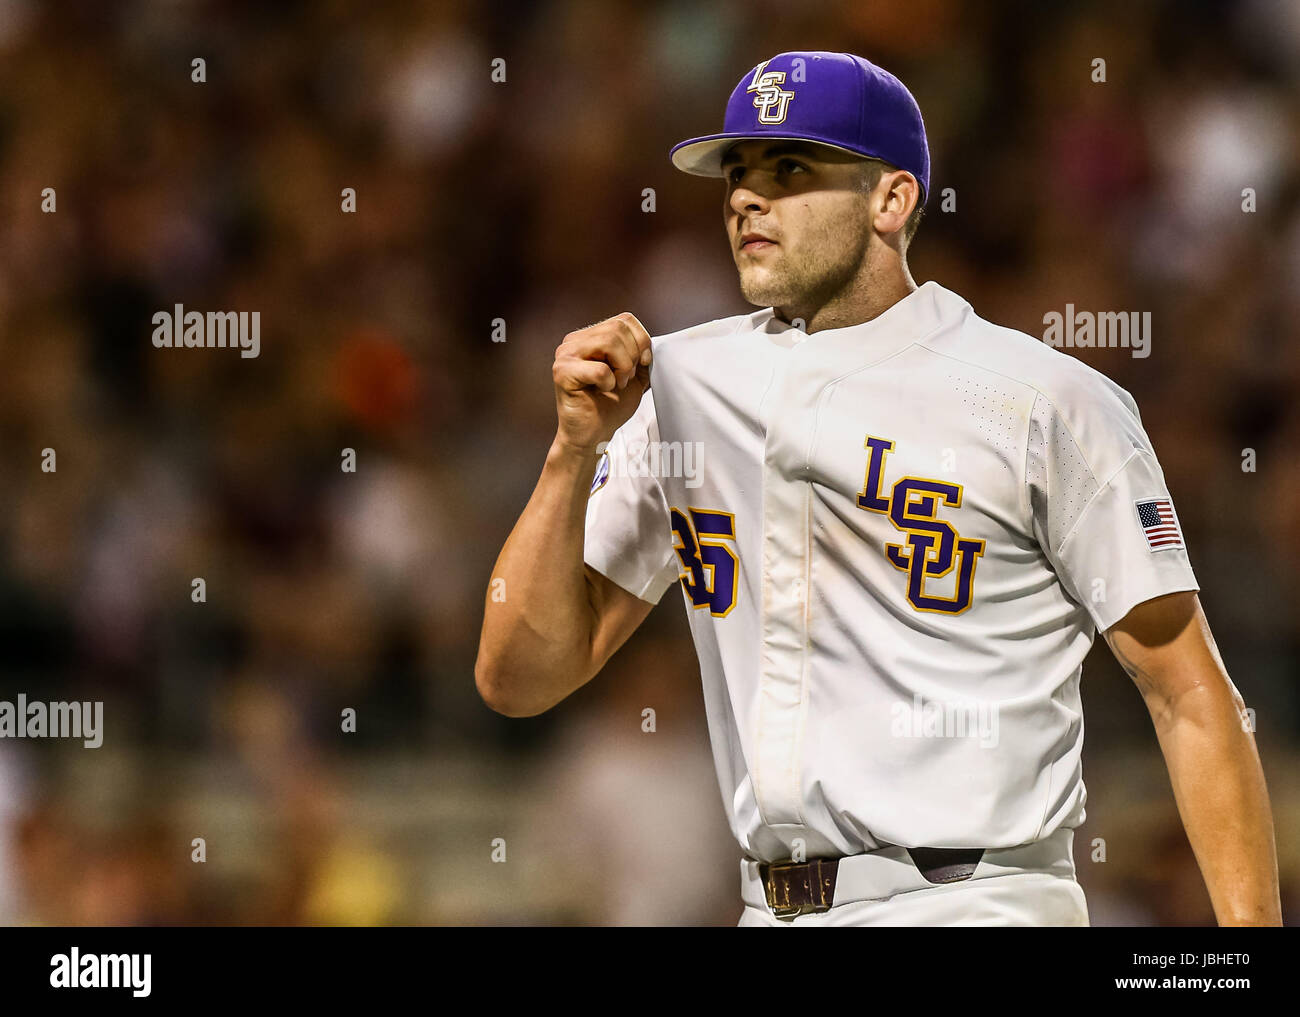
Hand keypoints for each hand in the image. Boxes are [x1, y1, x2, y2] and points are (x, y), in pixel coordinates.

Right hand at [552, 311, 652, 453]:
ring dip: (622, 368)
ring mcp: (565, 355)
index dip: (641, 340)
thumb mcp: (634, 376)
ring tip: (615, 384)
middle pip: (618, 329)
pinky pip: (599, 369)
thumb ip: (641, 355)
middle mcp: (574, 341)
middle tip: (625, 378)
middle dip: (632, 356)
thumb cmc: (609, 406)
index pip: (624, 320)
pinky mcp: (561, 372)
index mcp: (590, 337)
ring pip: (609, 342)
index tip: (642, 364)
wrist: (593, 435)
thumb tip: (650, 342)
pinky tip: (602, 390)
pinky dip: (609, 382)